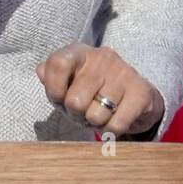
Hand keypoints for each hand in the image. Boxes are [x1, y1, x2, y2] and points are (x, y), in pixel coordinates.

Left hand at [35, 42, 163, 137]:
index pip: (57, 64)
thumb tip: (41, 72)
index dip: (54, 89)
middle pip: (74, 101)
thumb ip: (51, 77)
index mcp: (80, 53)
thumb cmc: (93, 90)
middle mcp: (102, 58)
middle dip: (75, 115)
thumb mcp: (69, 82)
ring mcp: (123, 73)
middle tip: (84, 111)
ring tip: (100, 114)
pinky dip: (111, 131)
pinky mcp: (141, 92)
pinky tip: (114, 120)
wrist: (137, 97)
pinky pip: (115, 125)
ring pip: (95, 116)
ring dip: (94, 124)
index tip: (59, 99)